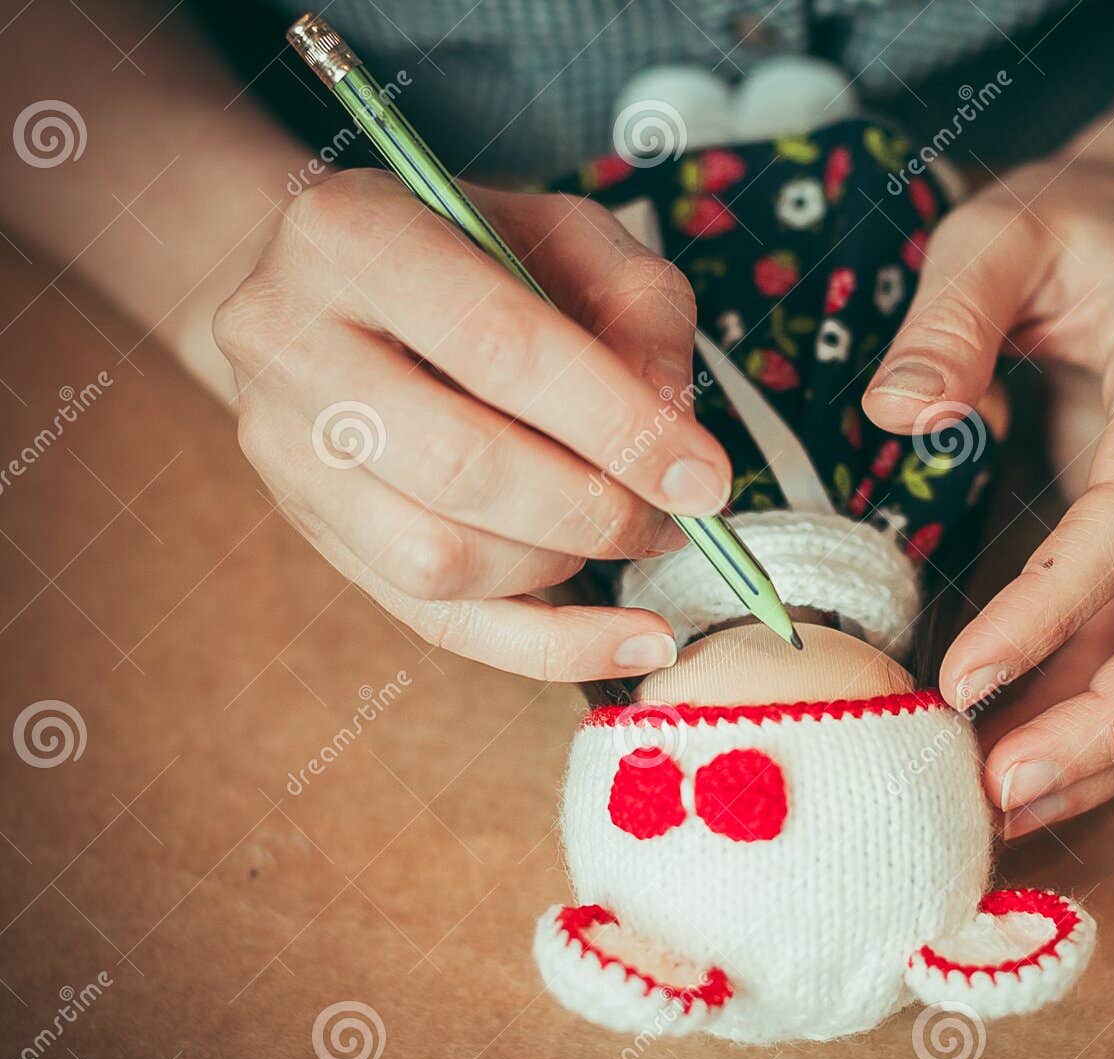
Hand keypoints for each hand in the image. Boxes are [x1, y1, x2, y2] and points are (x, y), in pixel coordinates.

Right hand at [215, 169, 730, 680]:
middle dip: (595, 508)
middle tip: (674, 516)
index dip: (616, 424)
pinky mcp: (313, 532)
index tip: (705, 479)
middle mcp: (285, 342)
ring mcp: (285, 450)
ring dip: (565, 563)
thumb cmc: (474, 254)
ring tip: (630, 531)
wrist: (344, 284)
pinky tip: (634, 641)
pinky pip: (435, 622)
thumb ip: (638, 309)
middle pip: (460, 465)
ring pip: (438, 559)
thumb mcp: (570, 235)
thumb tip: (673, 432)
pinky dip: (550, 646)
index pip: (498, 345)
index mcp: (348, 232)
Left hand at [864, 155, 1113, 835]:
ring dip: (1112, 747)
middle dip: (1113, 722)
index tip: (962, 680)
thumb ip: (950, 319)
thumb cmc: (1074, 226)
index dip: (1056, 611)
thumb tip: (903, 418)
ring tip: (1004, 807)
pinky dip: (1104, 720)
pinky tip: (1026, 764)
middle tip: (1001, 787)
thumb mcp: (999, 234)